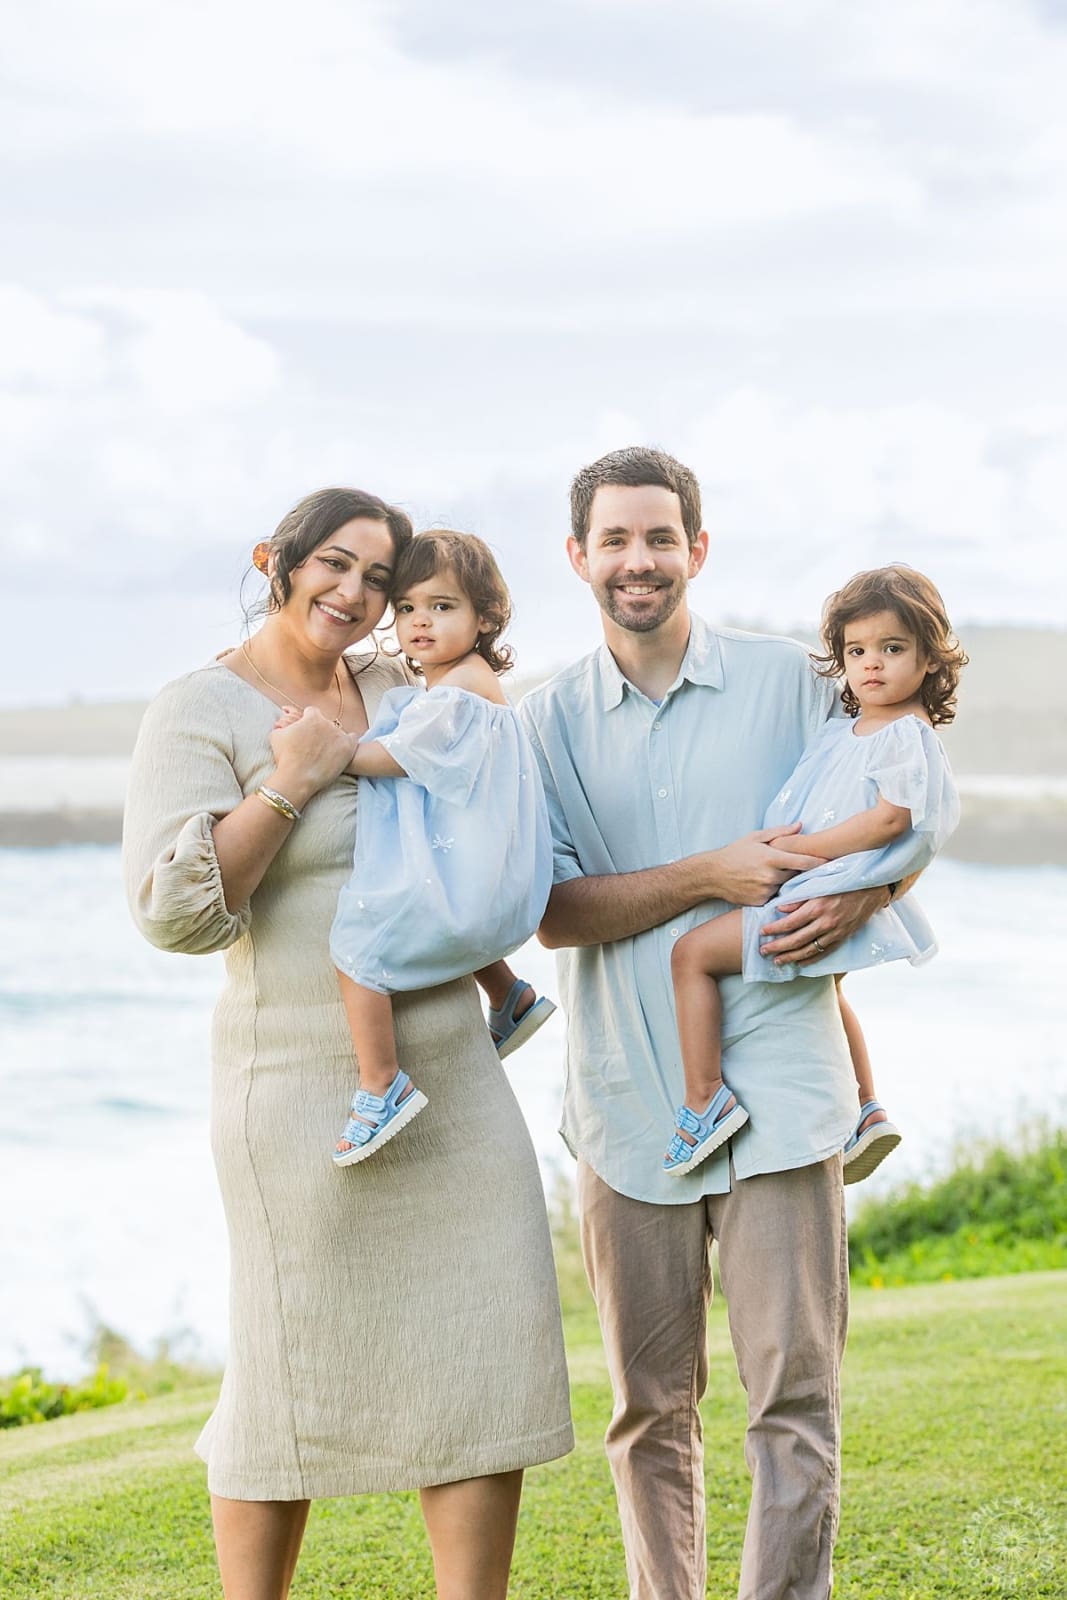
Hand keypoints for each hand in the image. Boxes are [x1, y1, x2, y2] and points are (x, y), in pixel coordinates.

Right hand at [269, 707, 358, 808]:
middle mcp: (327, 723)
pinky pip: (353, 738)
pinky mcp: (348, 749)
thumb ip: (282, 726)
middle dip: (320, 729)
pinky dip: (349, 741)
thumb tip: (282, 724)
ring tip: (328, 748)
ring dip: (333, 737)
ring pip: (338, 731)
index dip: (308, 719)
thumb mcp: (276, 736)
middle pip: (325, 722)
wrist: (297, 777)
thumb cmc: (285, 758)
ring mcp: (339, 735)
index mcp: (312, 717)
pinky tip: (344, 746)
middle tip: (315, 742)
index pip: (312, 712)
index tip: (306, 727)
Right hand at [708, 825, 829, 906]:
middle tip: (814, 869)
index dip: (819, 862)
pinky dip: (776, 892)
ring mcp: (765, 890)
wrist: (712, 875)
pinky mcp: (760, 902)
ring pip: (787, 887)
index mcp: (771, 857)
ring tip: (787, 877)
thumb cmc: (735, 852)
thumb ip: (780, 832)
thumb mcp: (755, 837)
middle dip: (803, 872)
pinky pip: (775, 897)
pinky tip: (770, 886)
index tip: (833, 862)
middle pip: (797, 875)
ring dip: (789, 883)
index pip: (803, 861)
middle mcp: (770, 875)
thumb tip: (800, 826)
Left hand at [759, 885, 889, 966]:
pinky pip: (824, 952)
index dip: (775, 929)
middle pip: (796, 940)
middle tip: (763, 951)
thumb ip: (799, 897)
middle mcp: (825, 922)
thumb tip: (780, 907)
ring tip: (777, 961)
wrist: (871, 889)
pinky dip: (811, 960)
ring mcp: (835, 932)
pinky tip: (800, 964)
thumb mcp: (819, 884)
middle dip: (778, 947)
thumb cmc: (842, 882)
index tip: (762, 932)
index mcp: (817, 906)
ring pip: (809, 950)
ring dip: (791, 957)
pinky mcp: (843, 937)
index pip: (790, 922)